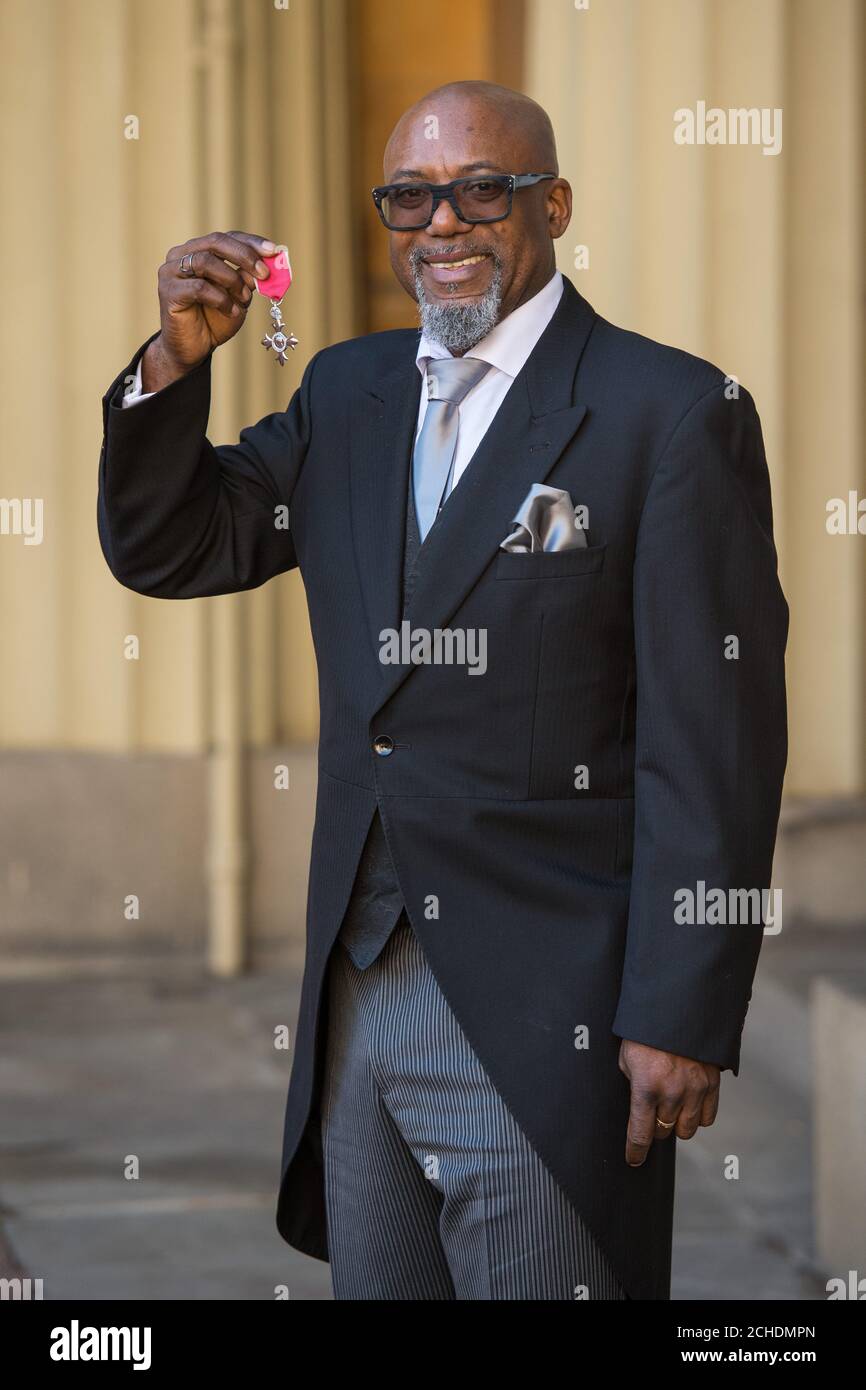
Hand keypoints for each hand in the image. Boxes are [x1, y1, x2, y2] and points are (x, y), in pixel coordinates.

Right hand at [142, 230, 277, 390]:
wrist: (193, 349)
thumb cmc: (214, 320)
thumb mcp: (239, 297)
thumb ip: (248, 279)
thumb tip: (267, 264)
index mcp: (197, 250)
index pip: (226, 237)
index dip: (251, 242)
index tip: (273, 251)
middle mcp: (181, 255)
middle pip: (215, 241)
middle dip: (244, 256)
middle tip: (264, 273)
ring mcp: (170, 272)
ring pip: (206, 262)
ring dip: (232, 280)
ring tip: (244, 300)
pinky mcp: (168, 292)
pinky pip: (199, 288)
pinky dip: (221, 299)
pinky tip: (231, 311)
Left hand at [618, 1039, 719, 1166]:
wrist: (677, 1007)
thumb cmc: (645, 1031)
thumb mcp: (627, 1057)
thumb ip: (634, 1084)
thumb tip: (640, 1105)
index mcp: (645, 1087)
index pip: (640, 1133)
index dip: (636, 1151)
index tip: (634, 1159)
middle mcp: (671, 1093)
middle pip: (663, 1132)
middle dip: (655, 1127)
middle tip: (652, 1113)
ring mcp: (694, 1090)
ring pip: (687, 1130)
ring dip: (677, 1124)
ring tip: (671, 1108)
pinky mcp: (712, 1083)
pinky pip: (707, 1117)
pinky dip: (697, 1115)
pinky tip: (689, 1104)